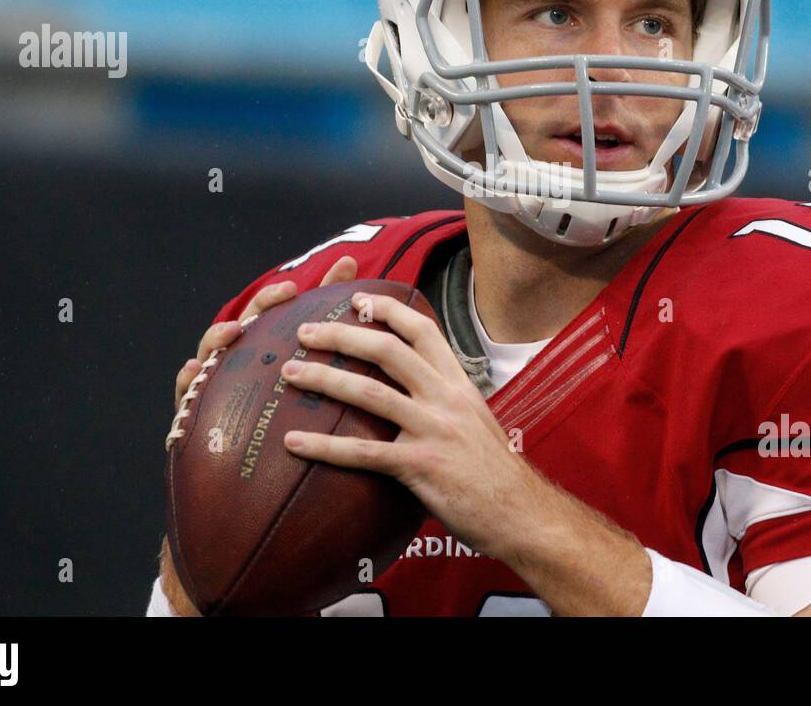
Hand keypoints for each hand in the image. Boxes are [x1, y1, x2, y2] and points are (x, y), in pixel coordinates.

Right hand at [172, 255, 358, 410]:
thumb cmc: (269, 403)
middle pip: (244, 323)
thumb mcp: (301, 361)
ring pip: (210, 352)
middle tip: (281, 296)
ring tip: (232, 331)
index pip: (266, 312)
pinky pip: (185, 392)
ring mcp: (211, 379)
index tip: (295, 287)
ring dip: (217, 337)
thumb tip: (349, 261)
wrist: (240, 464)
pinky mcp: (194, 409)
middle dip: (260, 307)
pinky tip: (192, 369)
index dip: (277, 297)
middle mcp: (233, 357)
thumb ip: (326, 312)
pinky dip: (186, 378)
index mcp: (256, 344)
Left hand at [278, 290, 544, 559]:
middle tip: (306, 332)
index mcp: (459, 384)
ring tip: (291, 373)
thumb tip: (411, 393)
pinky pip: (364, 452)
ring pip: (370, 394)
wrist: (520, 512)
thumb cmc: (494, 473)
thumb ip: (444, 402)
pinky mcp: (421, 466)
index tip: (358, 298)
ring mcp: (434, 430)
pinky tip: (293, 442)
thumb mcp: (475, 421)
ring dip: (325, 379)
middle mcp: (446, 399)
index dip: (389, 310)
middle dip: (342, 335)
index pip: (423, 331)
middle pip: (388, 351)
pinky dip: (324, 446)